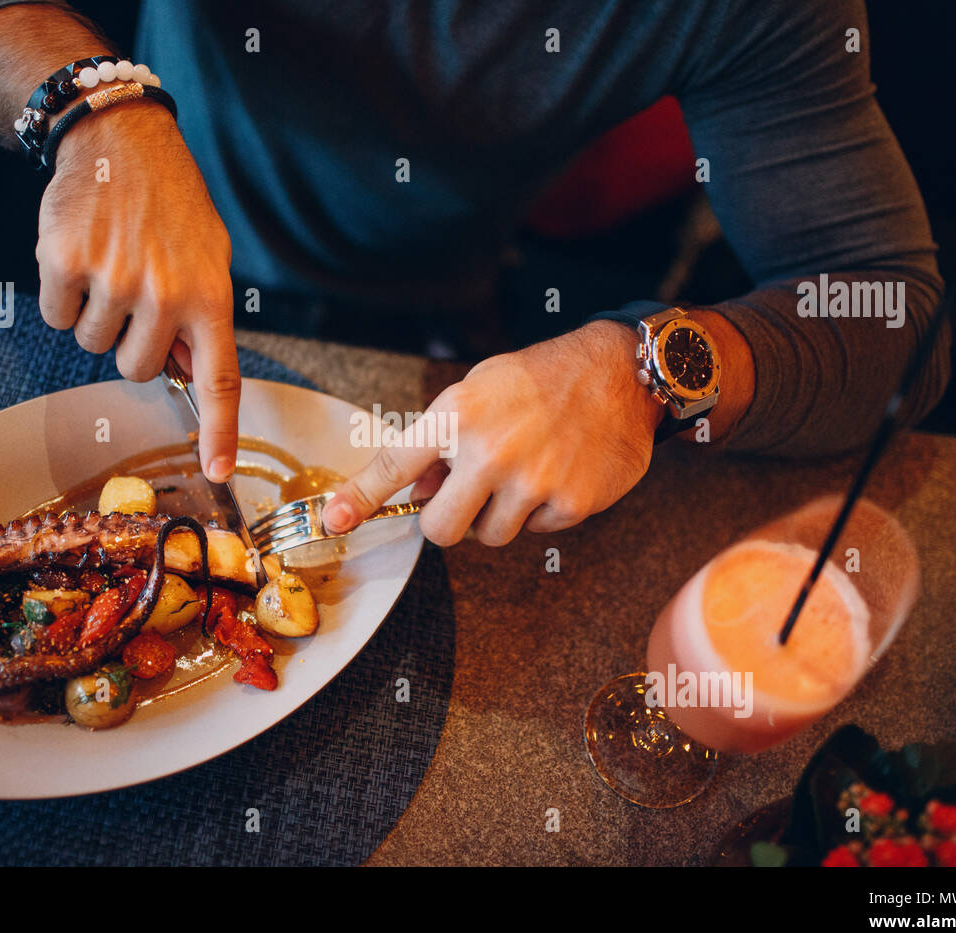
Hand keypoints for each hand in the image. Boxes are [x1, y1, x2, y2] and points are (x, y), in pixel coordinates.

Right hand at [35, 101, 239, 480]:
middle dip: (131, 342)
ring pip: (93, 345)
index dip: (220, 430)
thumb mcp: (207, 257)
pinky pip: (57, 316)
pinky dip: (62, 294)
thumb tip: (185, 372)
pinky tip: (81, 254)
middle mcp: (165, 295)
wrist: (121, 140)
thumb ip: (200, 317)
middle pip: (135, 368)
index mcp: (209, 297)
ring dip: (96, 315)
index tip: (218, 472)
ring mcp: (114, 281)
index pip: (221, 379)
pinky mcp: (65, 265)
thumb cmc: (170, 206)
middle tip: (135, 293)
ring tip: (111, 264)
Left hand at [323, 320, 665, 545]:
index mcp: (458, 415)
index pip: (395, 466)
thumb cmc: (541, 379)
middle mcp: (490, 451)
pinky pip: (537, 530)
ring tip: (524, 470)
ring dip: (499, 514)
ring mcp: (531, 482)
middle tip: (467, 496)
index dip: (360, 498)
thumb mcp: (479, 389)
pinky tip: (559, 471)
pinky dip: (543, 510)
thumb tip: (420, 493)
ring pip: (490, 536)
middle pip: (441, 530)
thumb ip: (444, 441)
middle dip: (449, 520)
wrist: (620, 373)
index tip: (335, 520)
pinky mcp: (569, 504)